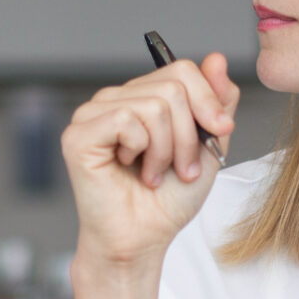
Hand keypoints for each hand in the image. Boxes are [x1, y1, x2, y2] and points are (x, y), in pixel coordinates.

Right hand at [61, 54, 238, 268]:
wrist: (143, 240)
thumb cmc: (169, 199)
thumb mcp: (208, 145)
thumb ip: (216, 102)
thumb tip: (217, 58)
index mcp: (141, 97)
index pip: (181, 69)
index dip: (208, 100)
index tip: (220, 133)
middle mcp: (113, 98)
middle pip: (172, 87)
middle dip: (188, 135)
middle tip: (180, 168)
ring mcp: (92, 114)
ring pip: (153, 104)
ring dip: (166, 149)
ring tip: (155, 173)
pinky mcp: (78, 134)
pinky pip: (126, 119)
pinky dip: (141, 150)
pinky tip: (130, 169)